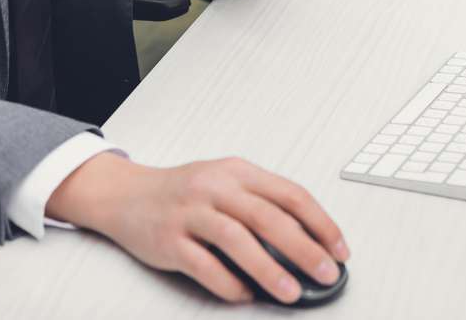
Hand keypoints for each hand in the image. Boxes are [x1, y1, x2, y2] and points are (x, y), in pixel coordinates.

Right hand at [48, 153, 348, 304]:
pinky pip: (204, 265)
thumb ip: (260, 204)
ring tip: (290, 291)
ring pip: (237, 240)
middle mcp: (214, 187)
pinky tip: (244, 294)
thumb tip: (308, 241)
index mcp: (236, 172)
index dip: (321, 223)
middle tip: (326, 274)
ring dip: (269, 269)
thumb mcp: (224, 183)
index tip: (339, 249)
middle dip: (304, 249)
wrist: (125, 194)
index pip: (290, 194)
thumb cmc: (183, 192)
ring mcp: (189, 213)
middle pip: (268, 217)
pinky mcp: (168, 240)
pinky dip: (229, 283)